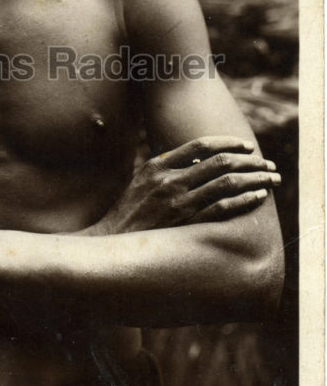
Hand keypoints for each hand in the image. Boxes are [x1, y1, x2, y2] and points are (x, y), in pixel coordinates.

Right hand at [89, 136, 279, 235]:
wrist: (113, 243)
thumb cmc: (128, 211)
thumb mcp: (141, 180)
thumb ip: (167, 166)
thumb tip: (198, 156)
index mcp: (158, 166)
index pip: (201, 145)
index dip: (228, 142)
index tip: (247, 145)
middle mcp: (170, 182)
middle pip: (220, 162)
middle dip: (250, 160)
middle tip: (267, 162)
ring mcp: (179, 204)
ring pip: (227, 183)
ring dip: (254, 179)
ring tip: (271, 178)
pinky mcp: (186, 225)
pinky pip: (222, 209)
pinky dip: (244, 200)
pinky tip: (258, 197)